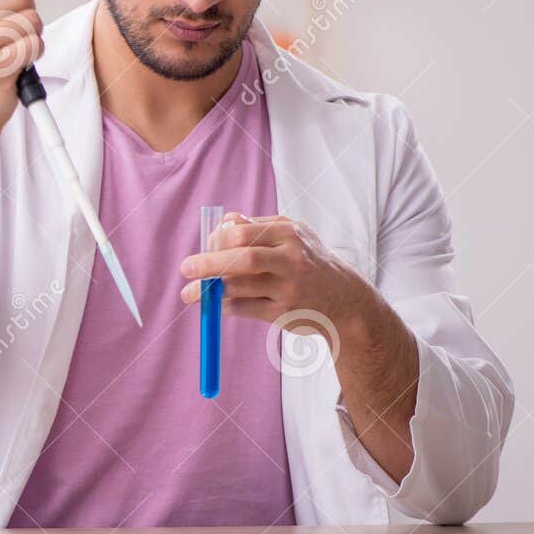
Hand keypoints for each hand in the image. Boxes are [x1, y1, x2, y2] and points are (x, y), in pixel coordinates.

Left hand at [178, 212, 371, 335]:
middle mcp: (291, 259)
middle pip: (242, 258)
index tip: (205, 246)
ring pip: (241, 286)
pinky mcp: (284, 312)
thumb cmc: (312, 262)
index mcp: (288, 234)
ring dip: (209, 290)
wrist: (347, 301)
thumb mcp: (295, 235)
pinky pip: (246, 308)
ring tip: (189, 293)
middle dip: (208, 263)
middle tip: (185, 268)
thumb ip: (259, 226)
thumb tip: (224, 222)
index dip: (218, 240)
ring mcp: (288, 288)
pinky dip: (225, 306)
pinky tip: (214, 304)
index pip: (243, 232)